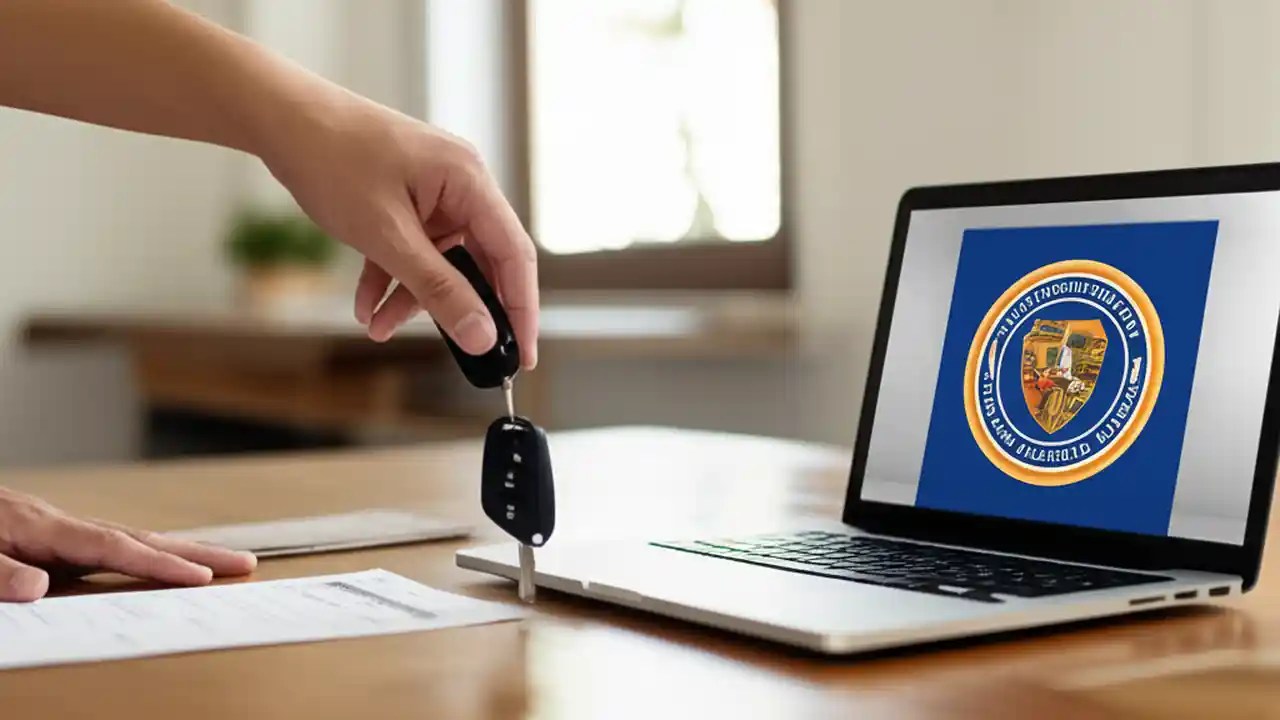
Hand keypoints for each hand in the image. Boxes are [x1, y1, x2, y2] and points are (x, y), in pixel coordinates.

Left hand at [0, 487, 256, 601]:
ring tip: (219, 563)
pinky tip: (158, 560)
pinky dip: (145, 553)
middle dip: (195, 552)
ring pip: (130, 538)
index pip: (115, 548)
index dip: (160, 563)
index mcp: (41, 527)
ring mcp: (55, 527)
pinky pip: (110, 545)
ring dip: (177, 551)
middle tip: (245, 562)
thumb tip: (43, 587)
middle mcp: (57, 524)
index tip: (200, 576)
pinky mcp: (46, 535)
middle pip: (140, 537)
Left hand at [262, 93, 539, 368]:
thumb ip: (438, 289)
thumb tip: (481, 336)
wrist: (280, 119)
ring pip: (439, 261)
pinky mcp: (404, 200)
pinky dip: (390, 278)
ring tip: (378, 326)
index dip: (522, 309)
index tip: (522, 355)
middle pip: (480, 261)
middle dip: (460, 308)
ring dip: (413, 297)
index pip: (514, 255)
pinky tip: (366, 307)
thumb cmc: (332, 160)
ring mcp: (431, 192)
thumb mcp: (387, 237)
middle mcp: (460, 185)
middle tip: (463, 354)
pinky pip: (410, 249)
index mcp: (469, 182)